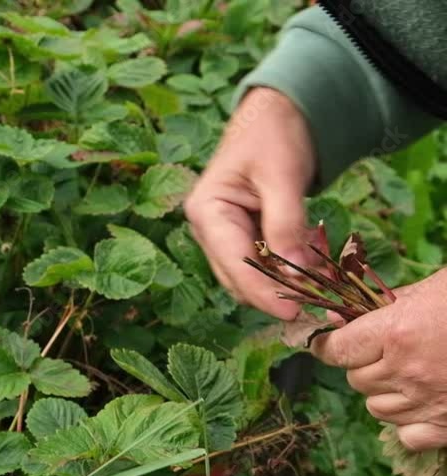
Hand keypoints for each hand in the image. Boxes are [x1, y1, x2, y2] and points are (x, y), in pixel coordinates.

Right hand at [185, 87, 317, 319]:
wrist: (279, 112)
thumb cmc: (274, 135)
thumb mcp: (282, 176)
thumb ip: (285, 224)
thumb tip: (295, 273)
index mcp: (206, 211)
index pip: (232, 264)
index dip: (262, 292)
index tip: (293, 311)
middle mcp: (209, 227)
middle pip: (238, 276)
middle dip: (275, 293)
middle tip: (316, 304)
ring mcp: (224, 232)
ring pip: (252, 274)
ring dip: (284, 284)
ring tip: (321, 288)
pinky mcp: (244, 233)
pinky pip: (265, 262)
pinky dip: (290, 269)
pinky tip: (315, 268)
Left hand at [310, 270, 446, 451]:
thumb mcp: (434, 289)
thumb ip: (387, 303)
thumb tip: (339, 316)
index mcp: (398, 332)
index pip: (337, 349)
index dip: (328, 346)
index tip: (328, 344)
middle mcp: (407, 371)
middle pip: (356, 380)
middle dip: (362, 366)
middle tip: (383, 354)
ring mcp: (430, 404)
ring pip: (377, 408)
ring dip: (384, 394)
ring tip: (407, 376)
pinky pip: (407, 436)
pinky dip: (409, 424)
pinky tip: (424, 405)